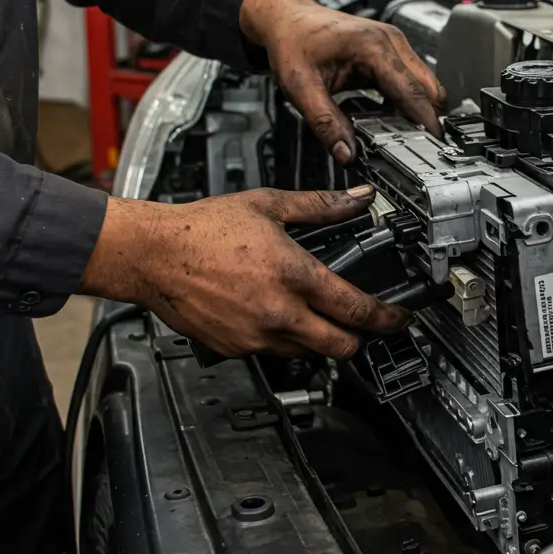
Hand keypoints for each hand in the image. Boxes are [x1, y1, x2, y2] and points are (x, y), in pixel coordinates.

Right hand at [79, 185, 409, 358]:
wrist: (152, 254)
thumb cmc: (201, 229)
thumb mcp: (269, 206)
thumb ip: (321, 206)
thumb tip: (357, 199)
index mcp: (294, 276)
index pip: (358, 310)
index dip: (388, 319)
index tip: (400, 318)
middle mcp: (279, 313)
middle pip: (342, 347)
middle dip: (360, 339)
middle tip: (366, 326)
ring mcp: (256, 336)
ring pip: (309, 354)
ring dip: (321, 340)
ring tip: (317, 317)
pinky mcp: (235, 348)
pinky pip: (273, 353)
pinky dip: (284, 340)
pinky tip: (276, 316)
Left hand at [239, 0, 446, 164]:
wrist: (287, 18)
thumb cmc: (293, 41)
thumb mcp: (301, 87)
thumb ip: (325, 123)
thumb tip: (345, 152)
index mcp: (373, 46)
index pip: (412, 90)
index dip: (425, 121)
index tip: (434, 144)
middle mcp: (390, 40)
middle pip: (428, 86)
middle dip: (428, 118)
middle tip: (421, 147)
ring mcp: (393, 43)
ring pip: (424, 83)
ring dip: (419, 109)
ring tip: (405, 136)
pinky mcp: (390, 50)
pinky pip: (411, 79)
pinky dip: (408, 100)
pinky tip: (393, 118)